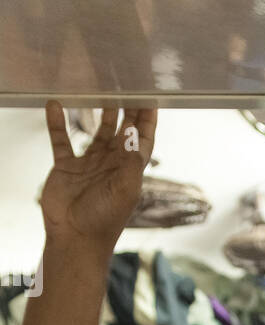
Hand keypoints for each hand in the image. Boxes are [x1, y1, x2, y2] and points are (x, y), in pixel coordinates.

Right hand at [41, 104, 155, 248]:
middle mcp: (111, 164)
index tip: (150, 99)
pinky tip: (55, 105)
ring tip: (100, 91)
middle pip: (122, 131)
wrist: (75, 238)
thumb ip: (130, 160)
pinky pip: (61, 140)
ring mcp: (88, 165)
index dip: (147, 120)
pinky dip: (57, 123)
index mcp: (129, 170)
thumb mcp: (125, 189)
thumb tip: (133, 131)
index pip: (142, 139)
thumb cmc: (104, 220)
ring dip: (99, 113)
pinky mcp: (66, 168)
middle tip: (128, 86)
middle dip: (127, 110)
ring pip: (95, 132)